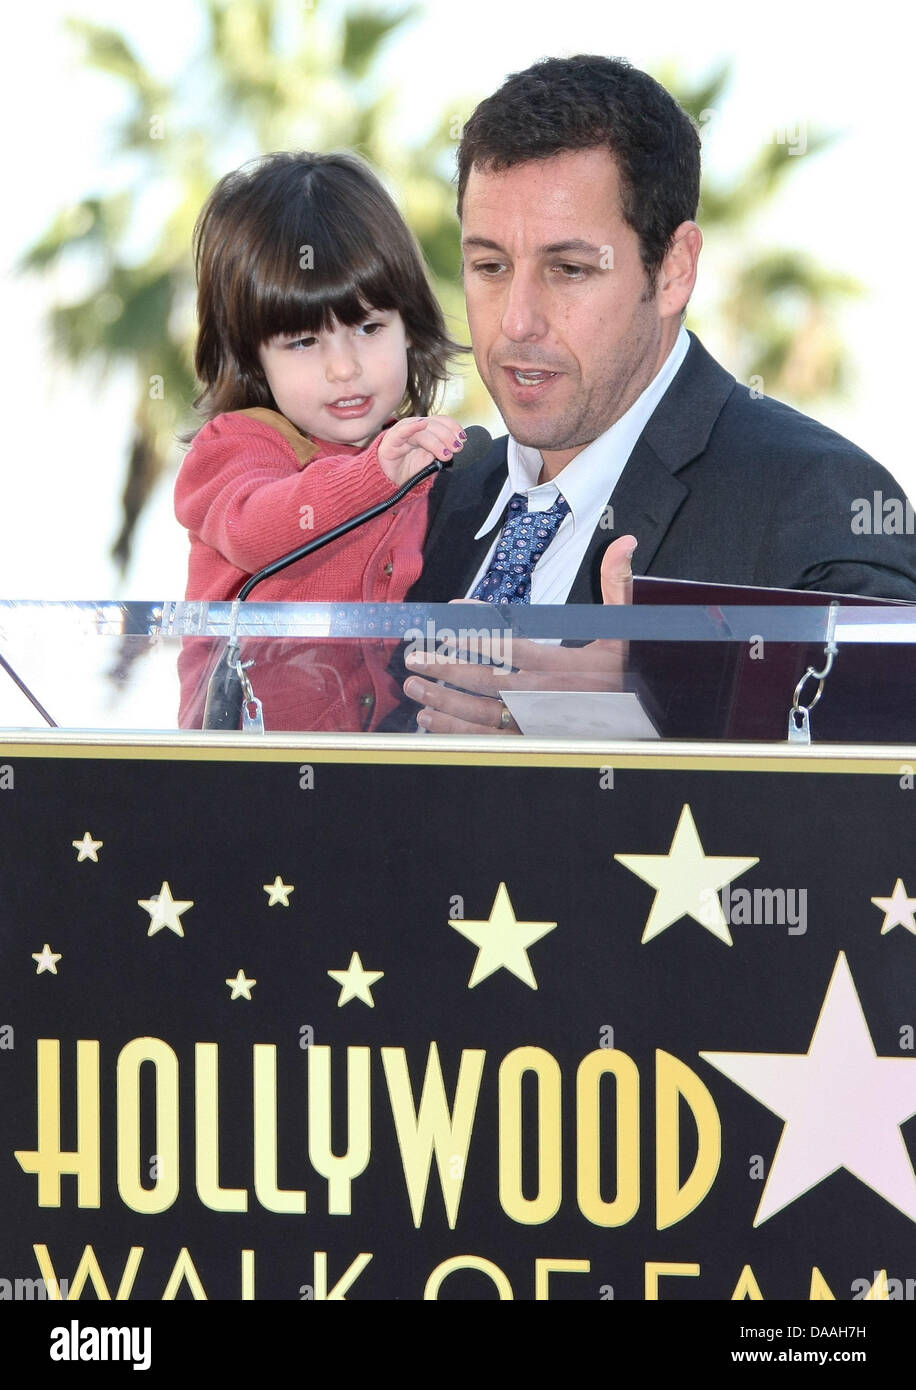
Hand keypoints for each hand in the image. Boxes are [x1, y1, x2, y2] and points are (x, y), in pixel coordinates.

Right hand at [378, 416, 466, 486]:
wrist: (388, 483)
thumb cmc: (407, 471)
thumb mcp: (430, 461)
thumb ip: (441, 453)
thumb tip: (456, 447)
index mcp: (424, 430)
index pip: (441, 421)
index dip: (453, 427)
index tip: (463, 438)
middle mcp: (414, 428)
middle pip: (434, 424)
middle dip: (448, 436)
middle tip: (457, 448)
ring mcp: (402, 433)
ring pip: (422, 430)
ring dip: (437, 441)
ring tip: (445, 454)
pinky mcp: (391, 441)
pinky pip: (402, 431)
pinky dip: (412, 427)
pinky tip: (422, 425)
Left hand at [403, 535, 636, 733]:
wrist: (643, 723)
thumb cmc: (628, 675)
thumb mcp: (626, 632)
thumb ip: (618, 586)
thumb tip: (625, 541)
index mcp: (566, 665)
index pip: (514, 643)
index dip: (478, 630)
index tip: (448, 616)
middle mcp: (548, 696)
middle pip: (488, 680)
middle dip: (447, 667)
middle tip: (415, 658)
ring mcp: (538, 724)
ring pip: (482, 712)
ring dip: (444, 700)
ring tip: (414, 687)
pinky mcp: (532, 744)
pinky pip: (487, 739)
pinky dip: (456, 730)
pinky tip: (430, 720)